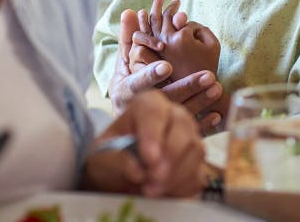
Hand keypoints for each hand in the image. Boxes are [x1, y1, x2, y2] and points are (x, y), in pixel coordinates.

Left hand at [82, 90, 204, 196]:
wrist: (118, 174)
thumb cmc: (110, 157)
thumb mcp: (102, 157)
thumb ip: (116, 159)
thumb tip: (138, 170)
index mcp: (148, 105)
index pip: (154, 111)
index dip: (153, 134)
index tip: (149, 160)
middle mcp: (174, 115)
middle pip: (183, 127)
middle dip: (169, 157)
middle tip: (151, 181)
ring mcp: (189, 137)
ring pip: (195, 150)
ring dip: (175, 175)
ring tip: (151, 191)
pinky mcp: (196, 162)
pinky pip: (197, 173)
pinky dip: (181, 187)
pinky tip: (162, 194)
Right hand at [108, 8, 223, 129]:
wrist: (122, 127)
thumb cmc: (126, 86)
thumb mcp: (122, 63)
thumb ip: (128, 38)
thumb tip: (131, 11)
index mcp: (127, 90)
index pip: (138, 82)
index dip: (151, 74)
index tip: (168, 66)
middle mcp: (140, 109)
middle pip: (164, 98)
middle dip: (187, 87)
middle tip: (209, 76)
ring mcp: (154, 125)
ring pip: (178, 114)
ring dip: (199, 102)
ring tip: (217, 88)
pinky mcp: (167, 137)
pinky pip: (186, 132)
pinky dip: (203, 124)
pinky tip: (217, 115)